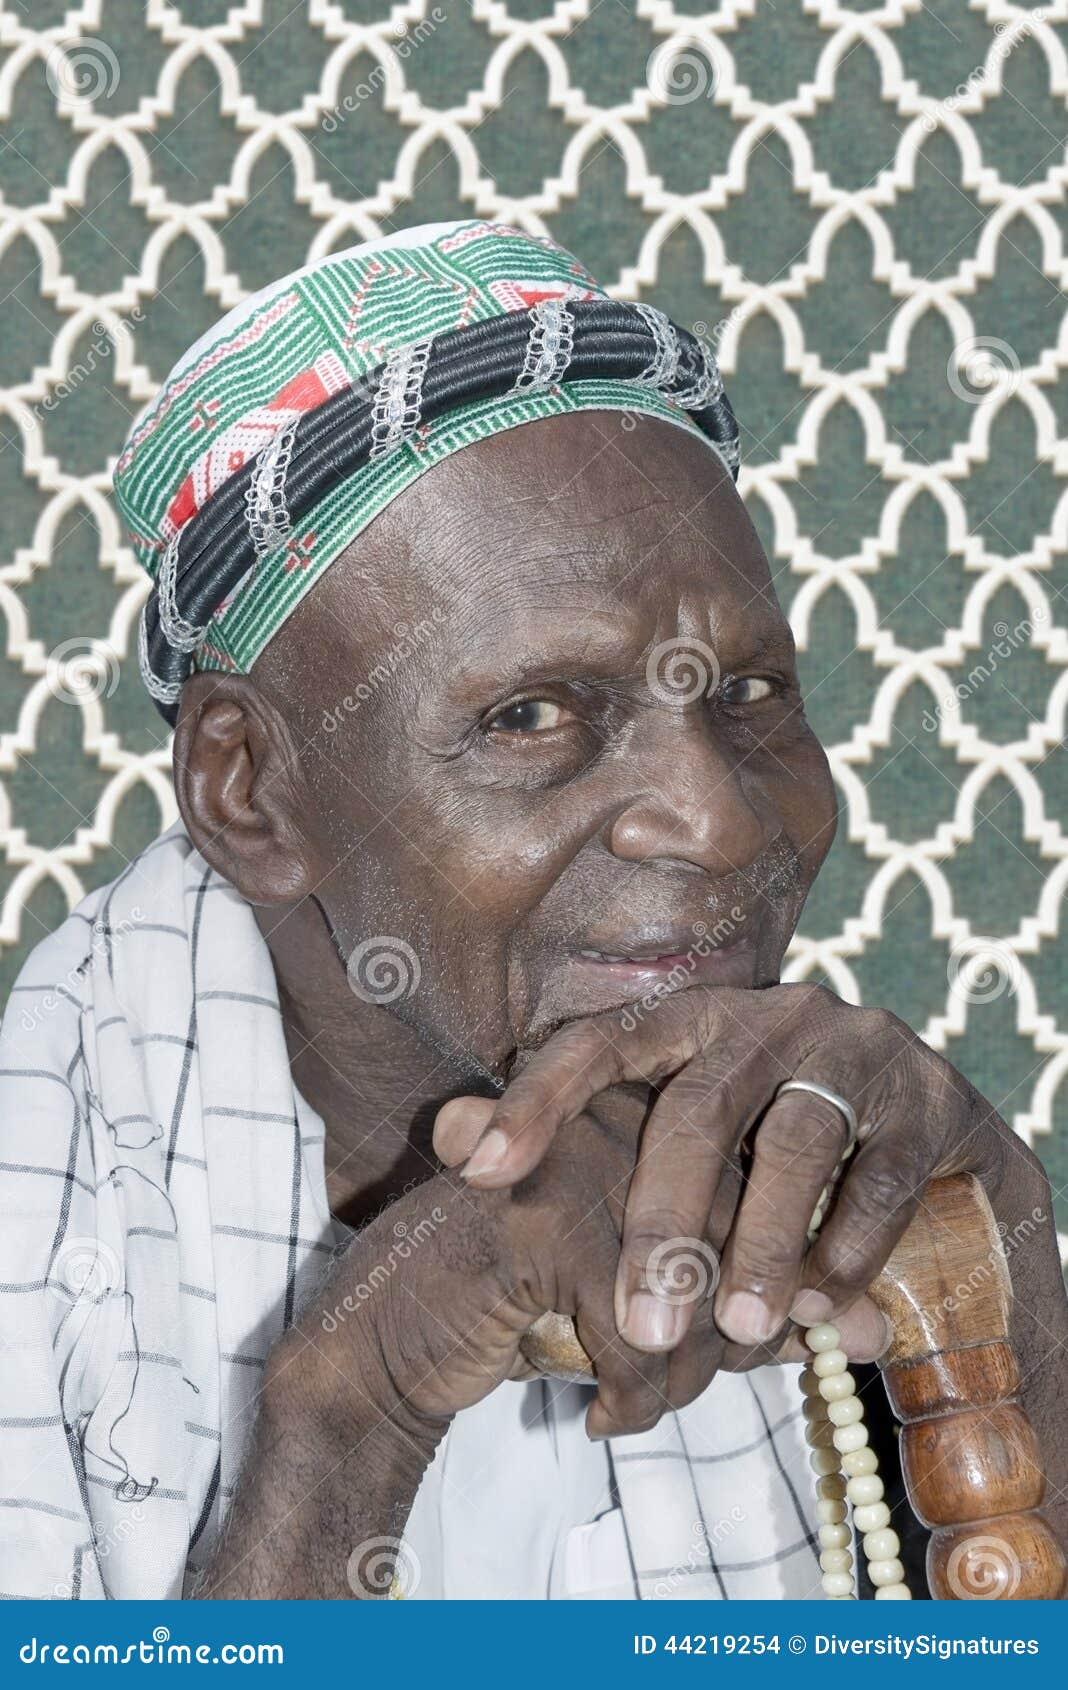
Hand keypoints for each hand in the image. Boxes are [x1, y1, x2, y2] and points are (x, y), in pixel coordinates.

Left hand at [433, 983, 1018, 1357]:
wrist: (921, 1119)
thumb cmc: (763, 1131)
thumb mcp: (678, 1125)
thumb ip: (581, 1136)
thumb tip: (442, 1136)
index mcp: (686, 1020)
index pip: (596, 1044)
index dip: (535, 1103)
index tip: (475, 1170)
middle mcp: (762, 1019)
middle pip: (697, 1112)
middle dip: (665, 1224)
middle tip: (638, 1325)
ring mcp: (847, 1049)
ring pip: (794, 1144)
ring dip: (763, 1246)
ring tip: (741, 1332)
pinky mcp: (923, 1093)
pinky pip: (879, 1175)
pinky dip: (848, 1248)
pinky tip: (822, 1313)